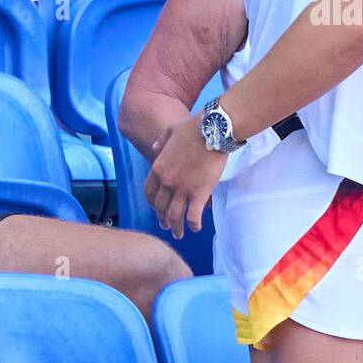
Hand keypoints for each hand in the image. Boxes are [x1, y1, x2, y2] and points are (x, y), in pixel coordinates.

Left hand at [144, 114, 227, 237]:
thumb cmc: (194, 129)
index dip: (152, 204)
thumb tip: (154, 147)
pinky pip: (193, 215)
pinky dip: (193, 224)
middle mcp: (167, 182)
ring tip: (179, 234)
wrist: (212, 131)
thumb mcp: (170, 131)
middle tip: (167, 226)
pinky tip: (196, 228)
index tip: (157, 209)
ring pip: (174, 216)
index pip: (149, 193)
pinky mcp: (199, 193)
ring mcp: (182, 189)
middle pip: (161, 207)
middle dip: (162, 219)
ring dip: (176, 228)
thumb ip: (160, 142)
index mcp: (158, 168)